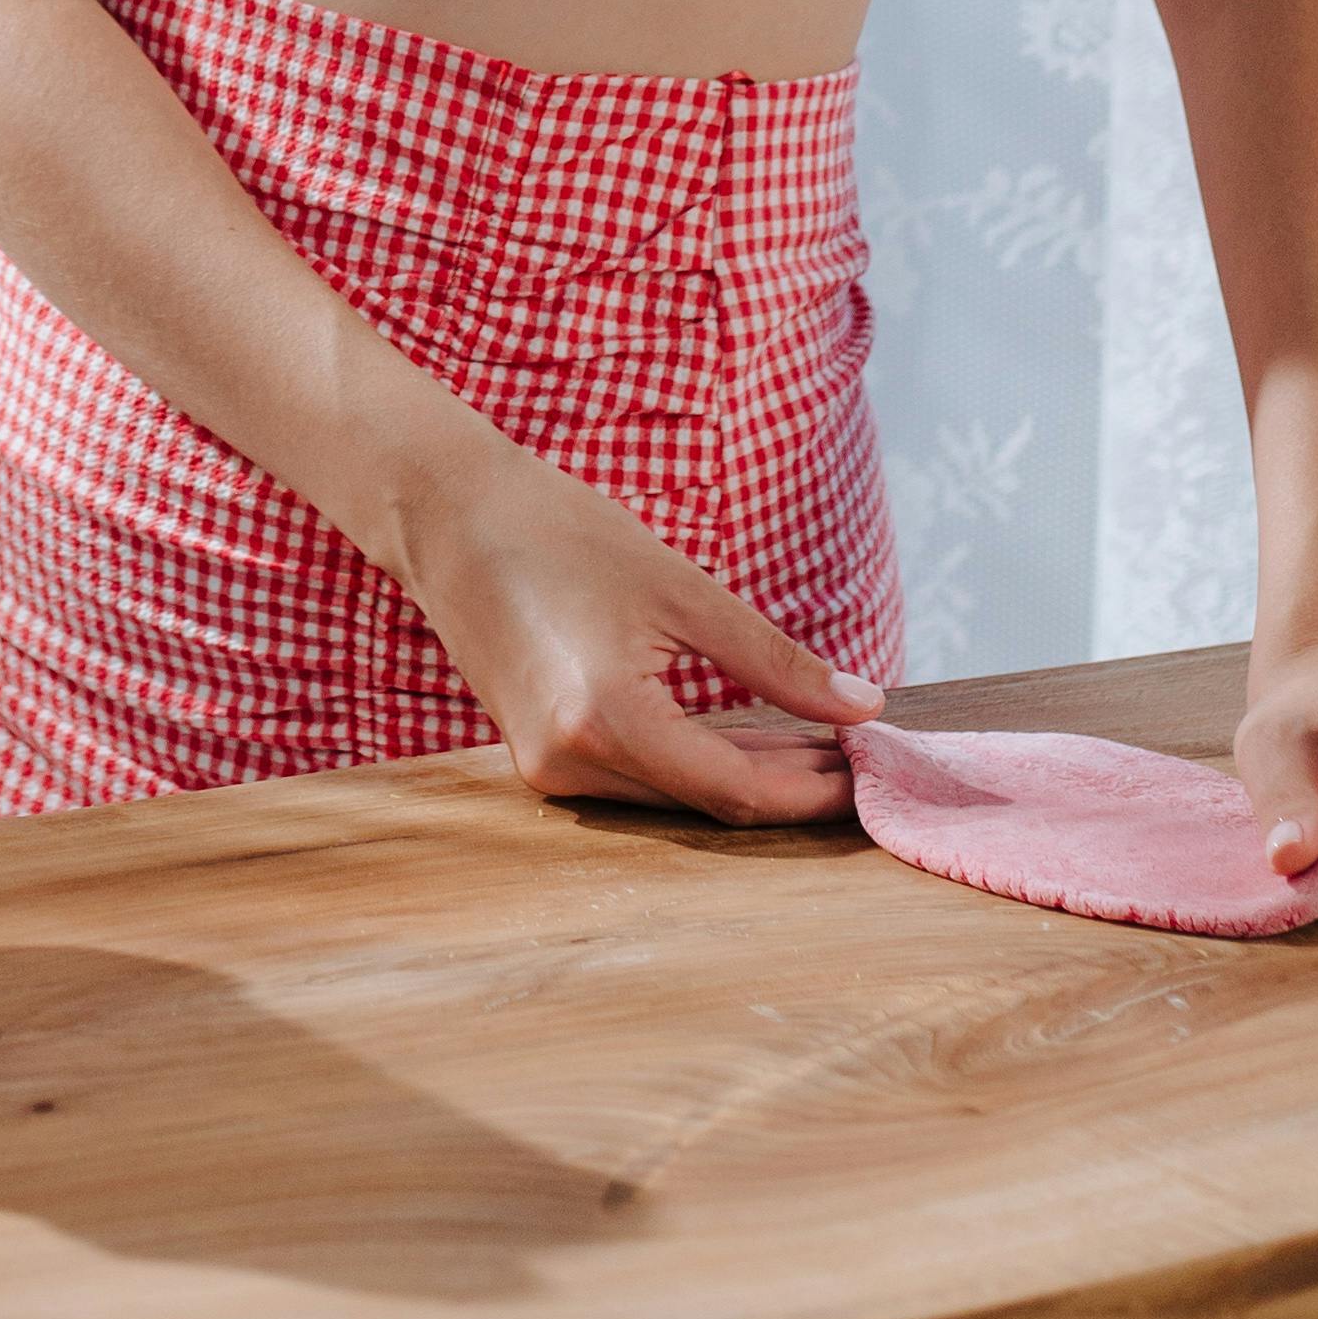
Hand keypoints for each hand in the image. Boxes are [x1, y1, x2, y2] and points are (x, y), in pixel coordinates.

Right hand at [394, 433, 884, 826]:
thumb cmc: (559, 532)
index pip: (735, 791)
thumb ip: (774, 658)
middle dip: (787, 784)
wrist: (446, 513)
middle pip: (706, 805)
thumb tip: (860, 704)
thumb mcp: (680, 588)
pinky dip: (693, 763)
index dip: (811, 790)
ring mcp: (545, 769)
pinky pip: (635, 779)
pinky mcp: (537, 756)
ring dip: (744, 776)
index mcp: (607, 721)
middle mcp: (569, 765)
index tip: (871, 769)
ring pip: (671, 800)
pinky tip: (745, 735)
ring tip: (816, 744)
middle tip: (856, 752)